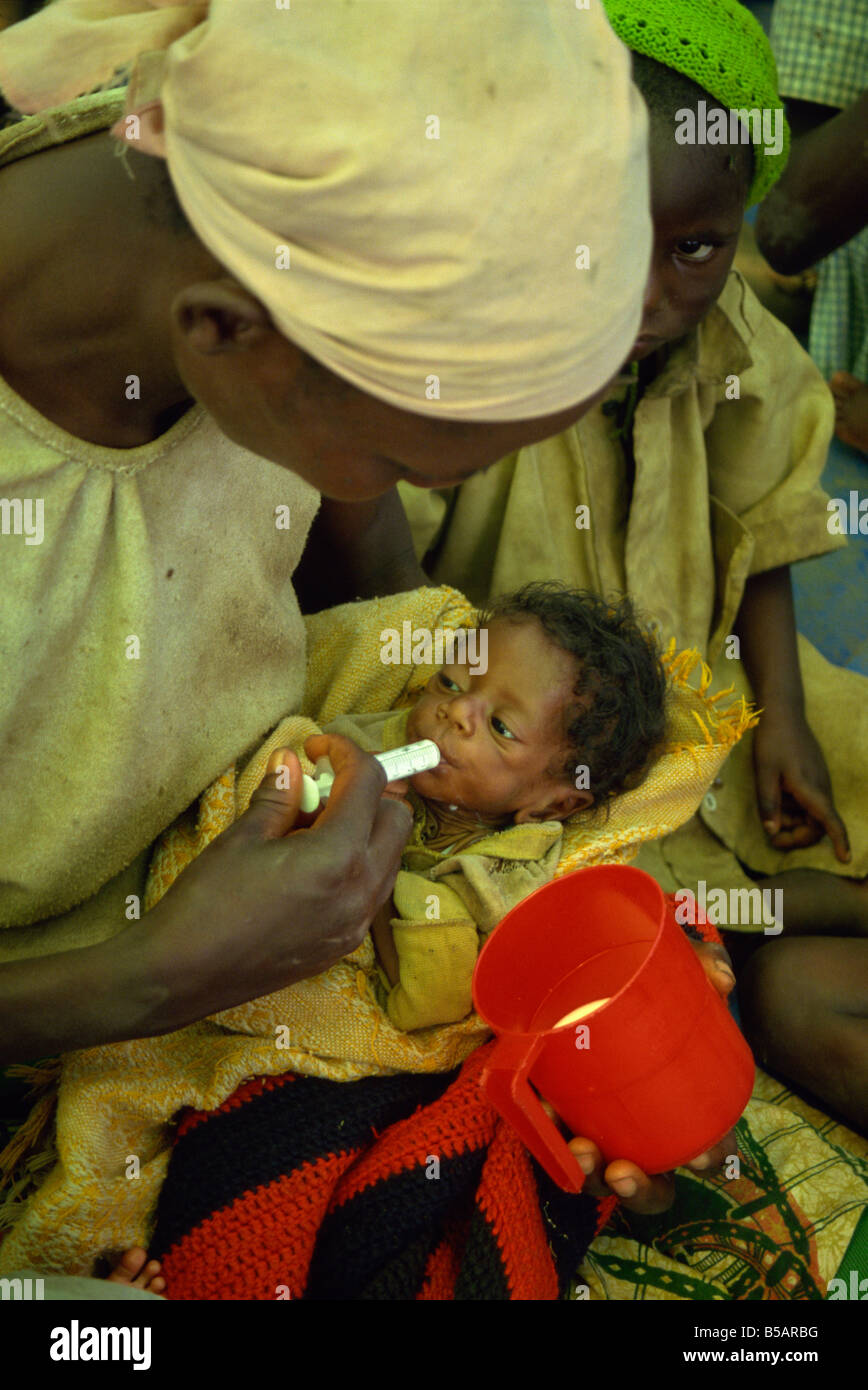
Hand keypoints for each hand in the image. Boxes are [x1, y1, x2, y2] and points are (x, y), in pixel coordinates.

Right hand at [131, 734, 412, 1031]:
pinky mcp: (345, 942)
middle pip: (396, 817)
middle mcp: (362, 890)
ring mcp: (358, 922)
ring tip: (311, 825)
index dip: (345, 751)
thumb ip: (279, 795)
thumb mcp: (242, 837)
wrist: (185, 974)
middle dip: (367, 790)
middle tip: (321, 785)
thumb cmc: (208, 901)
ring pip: (390, 854)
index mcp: (338, 855)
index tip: (317, 746)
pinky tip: (311, 862)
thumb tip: (292, 760)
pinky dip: (357, 862)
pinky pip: (372, 888)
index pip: (368, 782)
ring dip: (365, 827)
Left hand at [546, 939, 738, 1213]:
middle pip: (651, 1182)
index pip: (708, 1148)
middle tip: (624, 1172)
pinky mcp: (553, 1112)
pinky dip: (548, 1135)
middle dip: (641, 1190)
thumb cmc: (638, 976)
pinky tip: (545, 1114)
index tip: (702, 1158)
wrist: (577, 961)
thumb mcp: (669, 964)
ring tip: (584, 1152)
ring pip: (597, 1175)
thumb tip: (722, 981)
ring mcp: (597, 1125)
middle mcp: (641, 1127)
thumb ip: (699, 964)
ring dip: (590, 1175)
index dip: (710, 1160)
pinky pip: (549, 1140)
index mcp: (682, 1103)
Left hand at [752, 706, 849, 861]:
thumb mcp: (764, 772)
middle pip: (817, 825)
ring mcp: (819, 782)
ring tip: (770, 807)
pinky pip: (808, 802)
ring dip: (793, 820)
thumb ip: (767, 803)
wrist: (784, 713)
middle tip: (772, 836)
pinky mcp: (814, 778)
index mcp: (811, 789)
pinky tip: (778, 794)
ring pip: (812, 814)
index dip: (840, 841)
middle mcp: (821, 788)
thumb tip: (772, 832)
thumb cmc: (772, 742)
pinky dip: (794, 807)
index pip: (830, 821)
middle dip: (797, 836)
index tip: (845, 859)